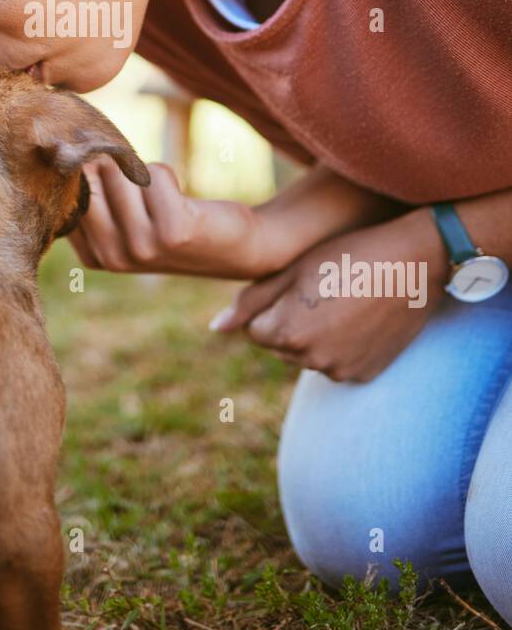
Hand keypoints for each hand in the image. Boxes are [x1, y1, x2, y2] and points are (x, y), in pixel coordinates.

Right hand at [66, 158, 274, 278]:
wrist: (236, 248)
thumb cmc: (173, 222)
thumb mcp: (126, 217)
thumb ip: (94, 193)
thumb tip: (66, 149)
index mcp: (95, 257)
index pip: (68, 194)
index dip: (86, 170)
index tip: (110, 176)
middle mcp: (114, 258)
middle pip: (89, 178)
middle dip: (111, 166)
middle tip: (142, 187)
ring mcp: (142, 248)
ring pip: (119, 172)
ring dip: (142, 171)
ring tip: (161, 196)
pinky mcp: (172, 232)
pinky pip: (153, 174)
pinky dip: (165, 173)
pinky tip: (180, 199)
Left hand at [209, 207, 448, 381]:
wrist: (412, 263)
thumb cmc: (346, 255)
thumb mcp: (292, 270)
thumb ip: (250, 302)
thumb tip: (216, 329)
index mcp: (286, 332)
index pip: (255, 329)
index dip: (273, 304)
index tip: (300, 284)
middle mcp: (310, 361)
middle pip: (280, 345)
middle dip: (290, 322)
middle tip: (323, 291)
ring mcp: (340, 371)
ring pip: (308, 356)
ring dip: (315, 336)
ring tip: (343, 302)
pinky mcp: (365, 375)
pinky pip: (337, 364)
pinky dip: (342, 347)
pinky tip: (360, 319)